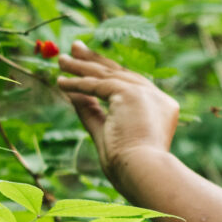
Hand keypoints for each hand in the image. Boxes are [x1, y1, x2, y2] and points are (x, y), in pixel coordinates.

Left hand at [55, 44, 179, 188]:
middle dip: (95, 59)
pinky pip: (97, 84)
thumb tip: (73, 93)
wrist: (144, 173)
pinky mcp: (131, 93)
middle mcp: (157, 97)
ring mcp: (146, 93)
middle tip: (75, 47)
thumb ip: (91, 111)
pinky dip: (77, 83)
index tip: (87, 65)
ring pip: (107, 74)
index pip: (131, 84)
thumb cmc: (130, 166)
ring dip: (81, 67)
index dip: (108, 72)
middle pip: (120, 72)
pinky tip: (60, 82)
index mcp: (161, 108)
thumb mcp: (106, 133)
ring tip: (61, 61)